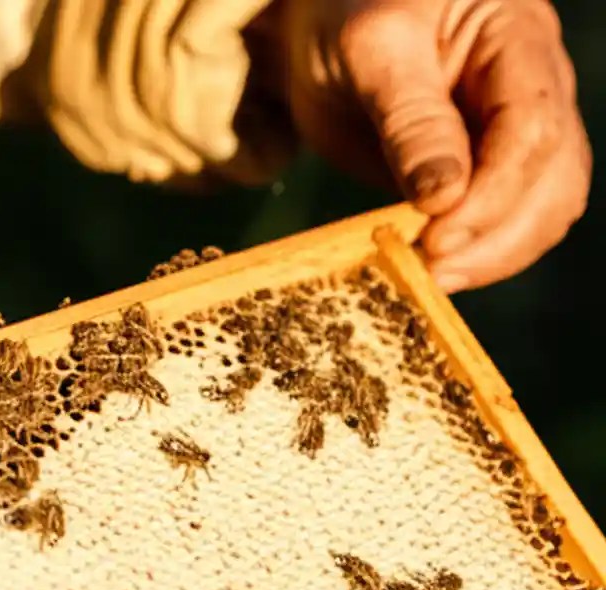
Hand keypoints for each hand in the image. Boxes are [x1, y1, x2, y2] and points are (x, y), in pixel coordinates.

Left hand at [282, 0, 590, 292]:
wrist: (321, 18)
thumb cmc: (348, 10)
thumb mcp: (371, 49)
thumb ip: (409, 118)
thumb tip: (443, 198)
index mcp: (517, 39)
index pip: (534, 127)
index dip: (495, 191)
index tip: (439, 233)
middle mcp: (534, 88)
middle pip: (554, 178)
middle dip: (499, 235)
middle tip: (432, 271)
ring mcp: (514, 132)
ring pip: (543, 208)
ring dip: (494, 254)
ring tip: (431, 277)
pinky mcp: (482, 170)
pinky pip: (502, 220)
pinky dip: (475, 251)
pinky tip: (431, 270)